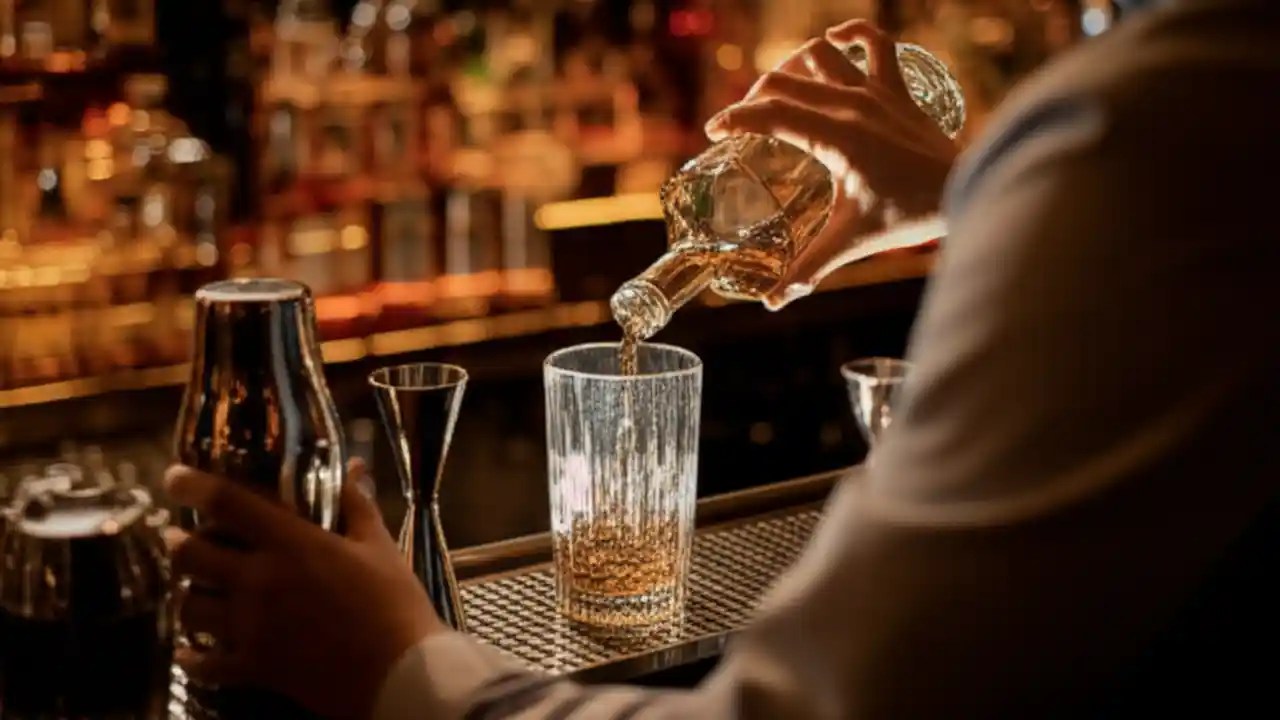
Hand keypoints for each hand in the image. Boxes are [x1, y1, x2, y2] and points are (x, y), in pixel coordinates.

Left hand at [164, 460, 441, 719]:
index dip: (193, 485)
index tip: (173, 477)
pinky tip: (189, 652)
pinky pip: (204, 664)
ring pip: (190, 607)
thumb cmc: (393, 603)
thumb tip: (355, 467)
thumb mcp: (379, 546)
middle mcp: (259, 581)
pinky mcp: (254, 667)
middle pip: (192, 555)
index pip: (229, 504)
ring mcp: (251, 628)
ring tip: (194, 589)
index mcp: (291, 544)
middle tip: (181, 537)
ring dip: (188, 594)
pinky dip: (191, 657)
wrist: (399, 673)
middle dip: (180, 542)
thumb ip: (357, 505)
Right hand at [705, 20, 958, 308]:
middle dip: (753, 99)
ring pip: (820, 56)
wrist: (963, 190)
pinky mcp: (896, 87)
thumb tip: (772, 302)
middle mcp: (852, 105)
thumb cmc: (909, 215)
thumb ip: (808, 269)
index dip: (734, 119)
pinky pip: (875, 42)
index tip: (713, 131)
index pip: (771, 115)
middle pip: (784, 83)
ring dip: (793, 67)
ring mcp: (876, 91)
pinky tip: (833, 40)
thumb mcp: (851, 241)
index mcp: (836, 137)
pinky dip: (852, 34)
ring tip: (779, 90)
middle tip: (742, 123)